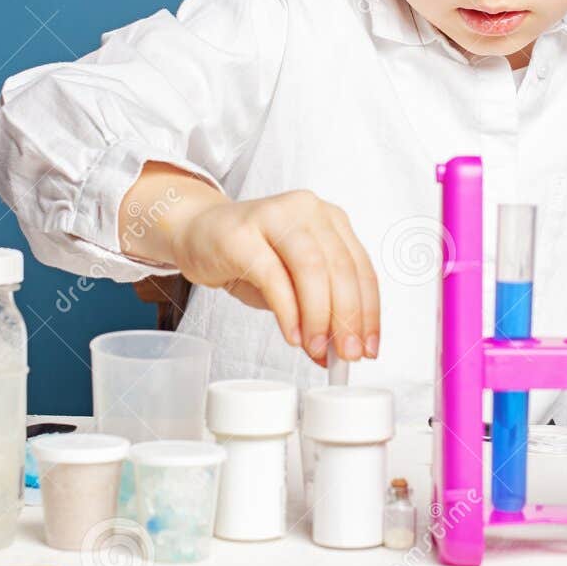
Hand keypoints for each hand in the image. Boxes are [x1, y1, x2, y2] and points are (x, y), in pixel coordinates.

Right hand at [171, 191, 380, 365]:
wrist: (197, 232)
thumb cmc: (249, 257)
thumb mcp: (293, 281)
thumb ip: (318, 307)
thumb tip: (336, 348)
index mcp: (330, 219)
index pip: (361, 268)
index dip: (369, 312)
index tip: (369, 347)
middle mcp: (308, 210)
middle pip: (340, 268)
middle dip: (347, 319)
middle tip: (347, 355)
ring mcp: (275, 216)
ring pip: (312, 269)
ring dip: (318, 317)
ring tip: (316, 349)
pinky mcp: (242, 234)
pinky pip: (273, 277)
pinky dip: (287, 312)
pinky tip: (292, 336)